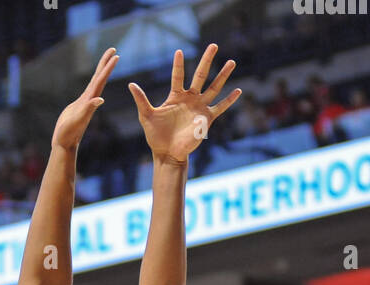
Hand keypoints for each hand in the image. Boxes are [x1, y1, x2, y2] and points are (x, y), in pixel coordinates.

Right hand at [51, 48, 119, 151]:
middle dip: (106, 63)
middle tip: (113, 49)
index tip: (116, 55)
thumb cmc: (69, 134)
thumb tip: (100, 99)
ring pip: (95, 82)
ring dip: (101, 70)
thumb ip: (88, 109)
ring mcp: (86, 102)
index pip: (100, 80)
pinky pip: (89, 90)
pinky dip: (93, 82)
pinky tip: (96, 79)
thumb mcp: (78, 120)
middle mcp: (90, 99)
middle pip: (100, 77)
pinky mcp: (80, 105)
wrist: (65, 143)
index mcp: (90, 100)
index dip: (107, 67)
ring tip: (107, 59)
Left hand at [129, 44, 240, 164]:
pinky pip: (220, 107)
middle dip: (207, 60)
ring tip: (232, 62)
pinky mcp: (206, 119)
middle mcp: (189, 99)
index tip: (179, 51)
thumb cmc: (156, 136)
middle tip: (214, 45)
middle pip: (200, 75)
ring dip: (223, 75)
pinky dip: (229, 100)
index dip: (178, 64)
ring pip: (214, 87)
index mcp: (175, 96)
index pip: (178, 76)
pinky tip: (238, 90)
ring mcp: (199, 107)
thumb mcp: (146, 116)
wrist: (167, 153)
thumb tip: (131, 84)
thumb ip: (141, 100)